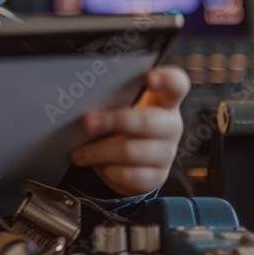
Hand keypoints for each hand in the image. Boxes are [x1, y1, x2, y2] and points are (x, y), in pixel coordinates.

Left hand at [71, 65, 190, 196]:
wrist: (128, 160)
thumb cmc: (120, 124)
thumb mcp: (118, 106)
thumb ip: (110, 97)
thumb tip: (78, 96)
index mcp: (163, 101)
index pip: (176, 85)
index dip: (166, 80)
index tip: (148, 77)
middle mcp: (170, 126)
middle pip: (147, 121)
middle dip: (113, 121)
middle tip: (86, 122)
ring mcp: (166, 153)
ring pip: (133, 152)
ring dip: (100, 152)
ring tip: (78, 153)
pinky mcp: (157, 177)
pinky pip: (131, 176)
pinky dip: (109, 172)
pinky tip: (98, 166)